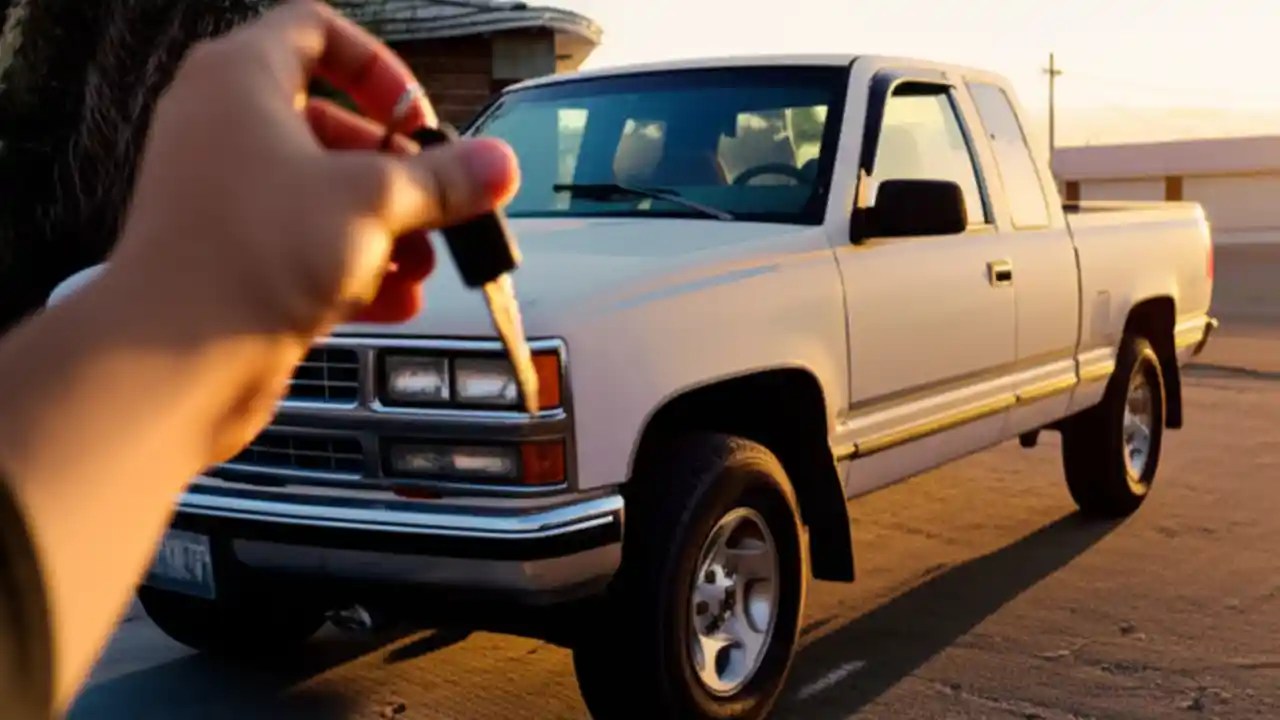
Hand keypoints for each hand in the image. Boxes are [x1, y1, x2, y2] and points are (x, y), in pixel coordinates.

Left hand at [110, 0, 518, 335]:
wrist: (174, 358)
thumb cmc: (251, 255)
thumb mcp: (373, 201)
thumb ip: (443, 179)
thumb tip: (499, 164)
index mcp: (241, 80)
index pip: (315, 31)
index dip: (378, 68)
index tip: (415, 119)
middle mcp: (226, 129)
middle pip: (334, 125)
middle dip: (398, 171)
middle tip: (437, 201)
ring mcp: (227, 197)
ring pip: (325, 193)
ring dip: (386, 228)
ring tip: (422, 264)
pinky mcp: (234, 257)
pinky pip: (307, 246)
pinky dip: (353, 266)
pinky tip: (395, 299)